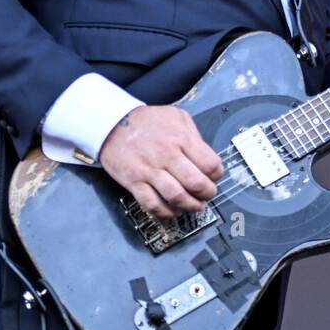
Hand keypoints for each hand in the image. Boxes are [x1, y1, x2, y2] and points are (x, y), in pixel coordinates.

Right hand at [98, 105, 222, 220]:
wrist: (112, 124)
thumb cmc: (146, 122)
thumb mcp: (176, 117)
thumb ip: (194, 135)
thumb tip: (207, 156)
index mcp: (180, 139)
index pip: (209, 164)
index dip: (217, 174)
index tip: (215, 176)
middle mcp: (166, 156)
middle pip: (196, 183)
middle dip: (208, 193)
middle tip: (208, 194)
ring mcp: (149, 171)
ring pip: (177, 197)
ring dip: (190, 206)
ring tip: (195, 205)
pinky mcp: (134, 182)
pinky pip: (153, 205)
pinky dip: (166, 213)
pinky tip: (173, 210)